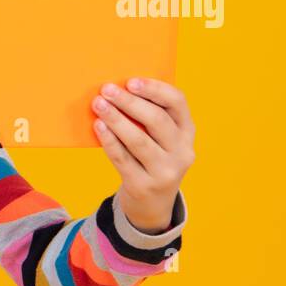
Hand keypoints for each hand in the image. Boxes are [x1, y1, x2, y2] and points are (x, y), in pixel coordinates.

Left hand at [91, 78, 195, 233]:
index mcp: (187, 132)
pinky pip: (123, 159)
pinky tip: (98, 127)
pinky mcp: (144, 185)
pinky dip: (109, 141)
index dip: (155, 90)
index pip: (178, 103)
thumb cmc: (150, 159)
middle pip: (157, 120)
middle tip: (107, 89)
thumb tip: (118, 91)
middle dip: (130, 102)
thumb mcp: (161, 140)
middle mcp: (182, 151)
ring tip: (98, 105)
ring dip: (116, 119)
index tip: (131, 81)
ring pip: (139, 140)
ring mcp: (165, 171)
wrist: (152, 204)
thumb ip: (149, 118)